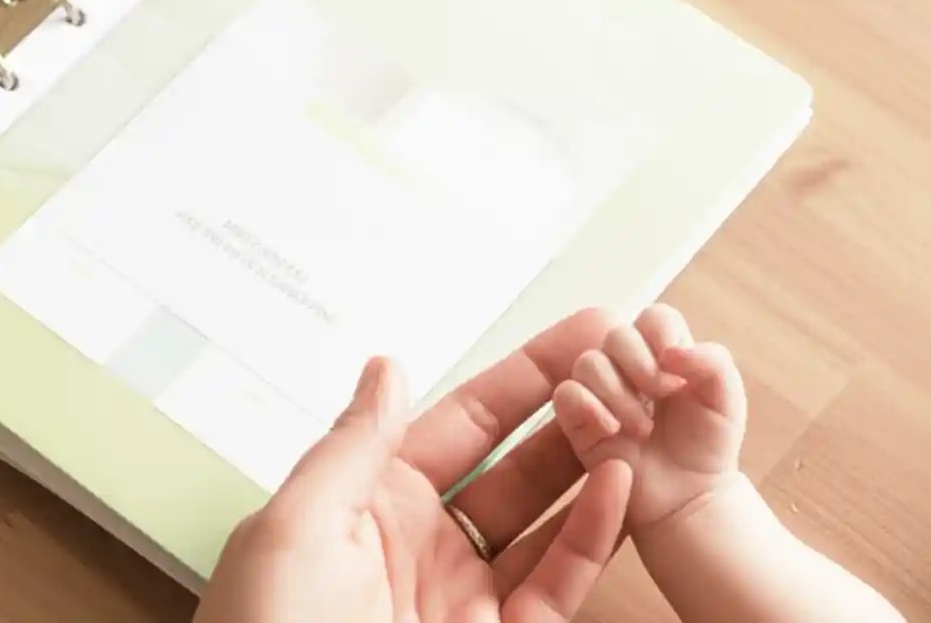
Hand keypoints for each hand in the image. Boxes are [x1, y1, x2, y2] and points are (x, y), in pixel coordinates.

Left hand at [194, 310, 632, 622]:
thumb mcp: (293, 529)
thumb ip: (352, 448)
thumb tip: (385, 370)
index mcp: (372, 507)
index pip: (464, 424)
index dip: (522, 377)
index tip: (576, 334)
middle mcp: (426, 548)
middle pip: (518, 465)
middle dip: (574, 415)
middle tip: (628, 367)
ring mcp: (466, 599)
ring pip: (549, 521)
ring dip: (594, 468)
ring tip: (637, 418)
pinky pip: (558, 582)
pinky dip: (592, 536)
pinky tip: (617, 487)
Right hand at [552, 304, 746, 530]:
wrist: (688, 496)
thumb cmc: (706, 445)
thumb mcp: (727, 400)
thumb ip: (712, 362)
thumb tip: (673, 352)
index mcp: (663, 352)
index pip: (654, 318)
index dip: (663, 335)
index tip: (679, 372)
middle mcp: (627, 365)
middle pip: (617, 334)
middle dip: (641, 365)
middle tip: (663, 397)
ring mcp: (600, 391)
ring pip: (589, 363)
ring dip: (620, 394)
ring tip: (643, 429)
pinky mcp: (579, 419)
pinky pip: (566, 394)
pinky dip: (588, 407)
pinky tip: (613, 430)